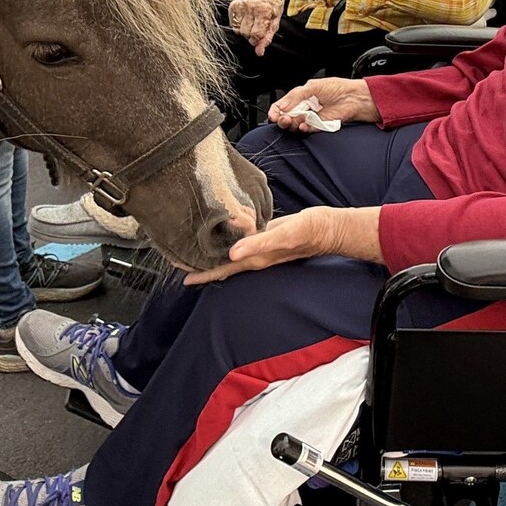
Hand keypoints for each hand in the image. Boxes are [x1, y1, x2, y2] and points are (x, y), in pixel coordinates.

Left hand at [183, 206, 379, 284]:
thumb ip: (259, 243)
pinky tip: (220, 236)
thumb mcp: (284, 235)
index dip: (203, 274)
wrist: (329, 228)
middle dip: (201, 266)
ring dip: (211, 255)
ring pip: (230, 255)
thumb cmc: (309, 231)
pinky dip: (227, 241)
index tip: (182, 277)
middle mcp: (255, 256)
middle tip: (176, 262)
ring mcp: (260, 248)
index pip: (224, 270)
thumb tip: (233, 254)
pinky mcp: (265, 236)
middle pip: (222, 266)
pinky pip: (240, 242)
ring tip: (192, 253)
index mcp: (256, 258)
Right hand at [228, 0, 282, 53]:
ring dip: (244, 31)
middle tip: (256, 28)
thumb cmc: (272, 7)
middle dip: (251, 35)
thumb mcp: (275, 22)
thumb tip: (259, 53)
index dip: (258, 39)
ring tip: (251, 23)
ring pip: (238, 29)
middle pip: (246, 33)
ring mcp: (241, 5)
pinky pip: (232, 24)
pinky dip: (238, 25)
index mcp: (264, 10)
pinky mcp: (233, 5)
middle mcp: (251, 7)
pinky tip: (245, 19)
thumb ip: (267, 38)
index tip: (260, 35)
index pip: (256, 34)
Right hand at [269, 77, 381, 131]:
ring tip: (297, 118)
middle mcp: (304, 109)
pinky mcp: (318, 127)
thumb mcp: (312, 86)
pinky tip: (305, 123)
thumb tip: (283, 106)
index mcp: (300, 97)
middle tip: (283, 118)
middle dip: (282, 119)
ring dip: (293, 123)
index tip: (273, 114)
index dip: (276, 111)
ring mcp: (311, 118)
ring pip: (295, 125)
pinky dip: (304, 127)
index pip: (283, 106)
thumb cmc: (337, 88)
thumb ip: (295, 96)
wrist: (353, 98)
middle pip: (286, 117)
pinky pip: (307, 130)